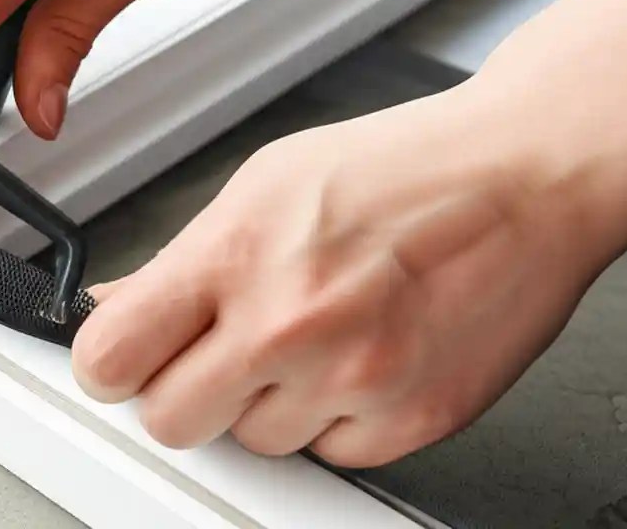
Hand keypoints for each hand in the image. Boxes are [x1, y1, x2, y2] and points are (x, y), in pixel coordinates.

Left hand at [71, 77, 626, 465]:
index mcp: (235, 256)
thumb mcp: (264, 185)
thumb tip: (115, 304)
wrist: (520, 179)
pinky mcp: (408, 420)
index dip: (106, 364)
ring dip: (265, 402)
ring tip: (311, 335)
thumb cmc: (400, 171)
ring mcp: (351, 380)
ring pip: (251, 442)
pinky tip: (356, 357)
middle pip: (168, 421)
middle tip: (216, 351)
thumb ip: (184, 258)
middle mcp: (287, 325)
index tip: (119, 358)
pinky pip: (327, 454)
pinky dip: (332, 419)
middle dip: (180, 392)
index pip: (110, 355)